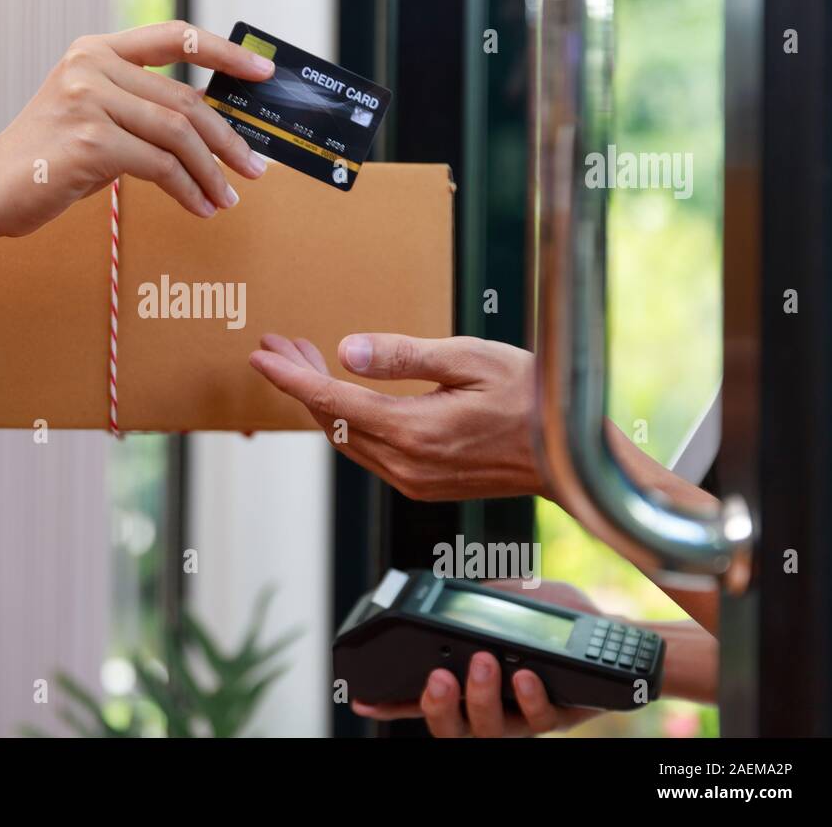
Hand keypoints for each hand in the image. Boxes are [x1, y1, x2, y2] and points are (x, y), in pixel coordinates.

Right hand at [0, 20, 273, 236]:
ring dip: (212, 172)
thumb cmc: (47, 161)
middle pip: (185, 100)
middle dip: (228, 140)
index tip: (262, 70)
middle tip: (254, 167)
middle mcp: (92, 66)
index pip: (173, 36)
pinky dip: (188, 191)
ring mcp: (88, 100)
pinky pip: (160, 167)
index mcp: (96, 51)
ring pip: (178, 135)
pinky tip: (199, 207)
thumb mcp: (95, 119)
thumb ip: (140, 112)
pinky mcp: (90, 141)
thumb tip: (211, 132)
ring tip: (228, 197)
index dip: (224, 52)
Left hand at [248, 332, 546, 501]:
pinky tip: (344, 394)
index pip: (331, 403)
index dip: (290, 378)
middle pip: (330, 421)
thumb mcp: (471, 359)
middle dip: (299, 382)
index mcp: (413, 432)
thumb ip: (404, 357)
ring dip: (320, 401)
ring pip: (346, 438)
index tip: (260, 355)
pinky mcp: (421, 484)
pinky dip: (346, 420)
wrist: (571, 457)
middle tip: (280, 346)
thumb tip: (347, 351)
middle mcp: (404, 464)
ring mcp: (412, 480)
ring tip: (305, 361)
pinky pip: (367, 451)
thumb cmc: (533, 399)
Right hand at [351, 581, 603, 736]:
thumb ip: (481, 598)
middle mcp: (490, 706)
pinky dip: (529, 697)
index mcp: (469, 682)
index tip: (363, 699)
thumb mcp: (514, 598)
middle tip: (438, 677)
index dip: (391, 703)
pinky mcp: (554, 718)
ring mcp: (521, 716)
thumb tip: (450, 591)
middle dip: (436, 706)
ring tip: (486, 662)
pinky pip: (537, 720)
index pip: (421, 696)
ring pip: (488, 730)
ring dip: (480, 697)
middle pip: (448, 728)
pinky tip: (528, 676)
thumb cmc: (561, 619)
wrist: (614, 636)